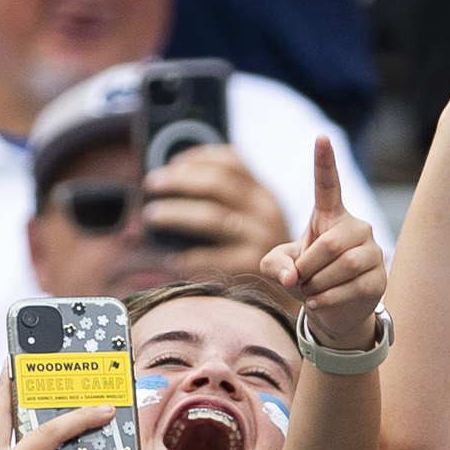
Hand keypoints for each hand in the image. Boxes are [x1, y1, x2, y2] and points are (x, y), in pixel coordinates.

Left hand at [143, 145, 291, 282]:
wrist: (297, 291)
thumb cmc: (262, 253)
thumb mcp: (258, 220)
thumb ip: (231, 201)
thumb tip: (174, 181)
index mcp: (265, 194)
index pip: (232, 162)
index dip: (199, 158)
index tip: (172, 163)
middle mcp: (265, 211)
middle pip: (216, 184)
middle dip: (178, 181)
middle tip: (152, 184)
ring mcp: (260, 238)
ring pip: (210, 216)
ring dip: (174, 213)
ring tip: (152, 215)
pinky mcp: (250, 265)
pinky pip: (209, 256)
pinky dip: (186, 256)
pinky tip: (170, 258)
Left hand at [261, 137, 385, 347]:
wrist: (333, 310)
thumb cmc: (306, 278)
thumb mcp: (280, 268)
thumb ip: (275, 265)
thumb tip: (291, 276)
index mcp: (330, 215)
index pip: (328, 184)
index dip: (324, 161)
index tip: (321, 137)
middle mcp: (356, 227)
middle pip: (331, 243)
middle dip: (309, 267)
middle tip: (299, 281)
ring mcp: (372, 251)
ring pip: (345, 265)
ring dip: (319, 284)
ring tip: (310, 291)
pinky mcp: (380, 276)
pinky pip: (354, 286)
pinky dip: (329, 298)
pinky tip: (318, 302)